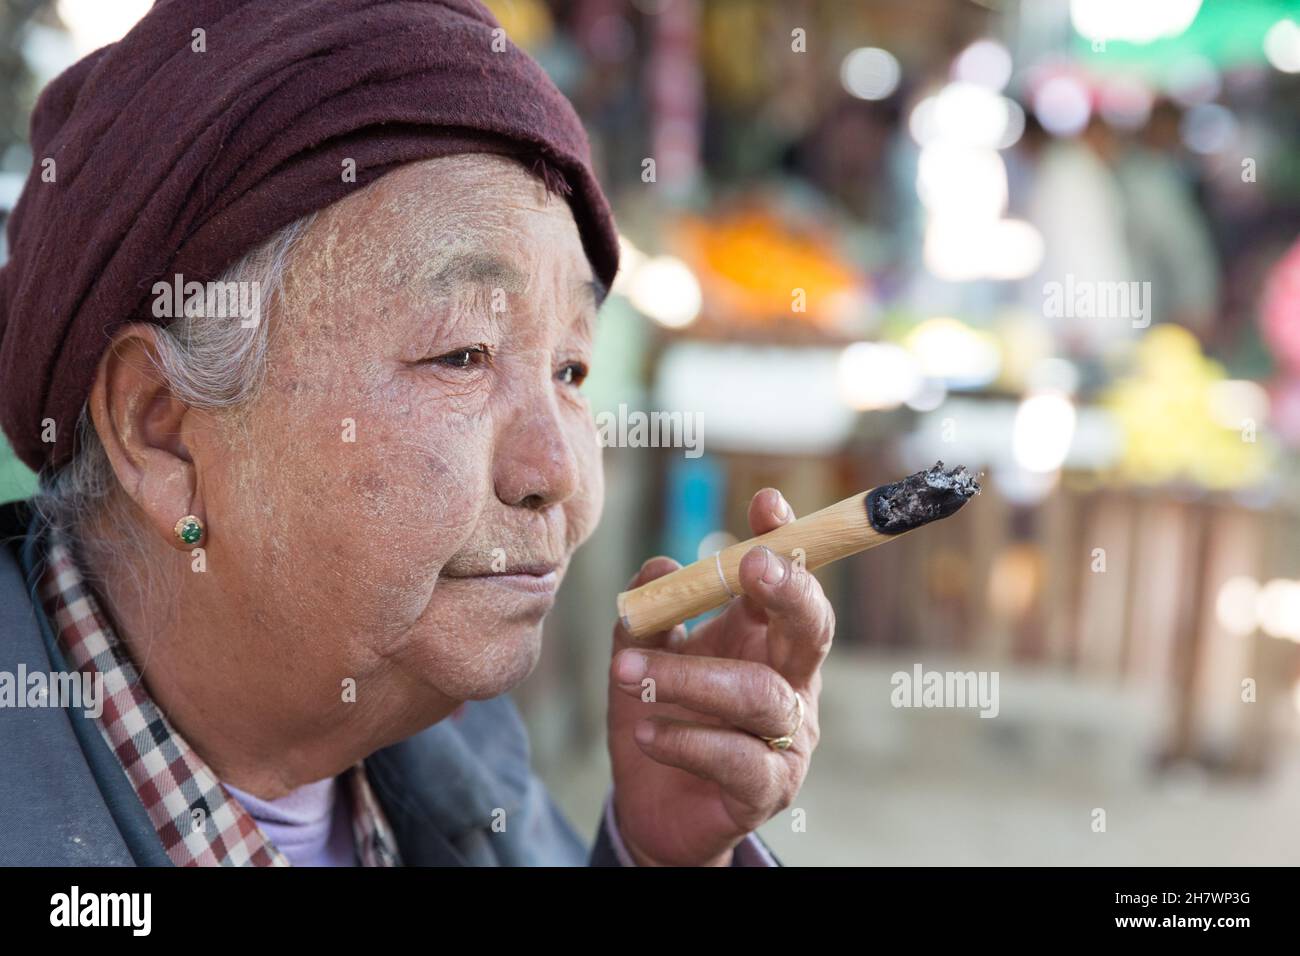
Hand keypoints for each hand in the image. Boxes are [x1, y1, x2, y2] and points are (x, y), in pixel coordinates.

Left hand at [606, 488, 831, 865]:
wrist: (654, 806)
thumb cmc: (660, 715)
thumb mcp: (643, 654)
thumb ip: (649, 612)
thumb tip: (659, 567)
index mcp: (766, 636)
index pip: (790, 579)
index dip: (786, 539)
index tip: (767, 503)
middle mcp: (790, 679)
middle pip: (812, 626)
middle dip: (788, 589)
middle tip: (750, 564)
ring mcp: (787, 736)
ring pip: (757, 693)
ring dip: (687, 676)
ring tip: (626, 674)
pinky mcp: (767, 788)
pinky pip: (735, 757)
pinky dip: (685, 739)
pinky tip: (645, 730)